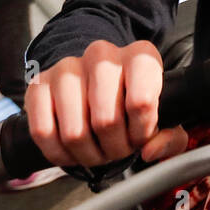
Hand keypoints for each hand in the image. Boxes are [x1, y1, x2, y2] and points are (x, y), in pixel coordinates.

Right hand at [26, 40, 188, 168]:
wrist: (94, 81)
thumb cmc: (133, 102)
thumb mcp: (163, 117)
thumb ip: (171, 137)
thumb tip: (151, 151)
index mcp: (140, 56)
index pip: (141, 101)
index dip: (141, 131)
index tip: (140, 137)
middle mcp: (102, 54)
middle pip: (106, 120)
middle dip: (115, 148)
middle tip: (118, 149)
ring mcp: (66, 67)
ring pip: (74, 131)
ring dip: (88, 154)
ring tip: (98, 151)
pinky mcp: (38, 84)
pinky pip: (43, 132)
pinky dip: (60, 153)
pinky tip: (73, 151)